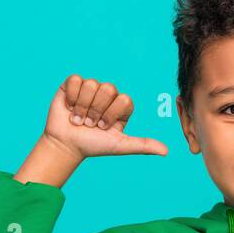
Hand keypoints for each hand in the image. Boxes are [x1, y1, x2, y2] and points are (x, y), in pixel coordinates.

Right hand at [45, 75, 168, 157]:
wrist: (66, 144)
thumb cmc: (93, 145)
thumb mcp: (120, 145)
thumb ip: (143, 145)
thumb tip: (166, 152)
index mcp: (121, 105)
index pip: (124, 99)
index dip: (111, 114)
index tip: (103, 128)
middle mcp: (108, 94)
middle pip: (109, 89)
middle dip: (97, 111)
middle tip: (90, 124)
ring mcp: (91, 88)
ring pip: (92, 84)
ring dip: (83, 107)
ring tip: (79, 118)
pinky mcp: (73, 84)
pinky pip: (75, 80)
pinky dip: (71, 97)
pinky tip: (69, 107)